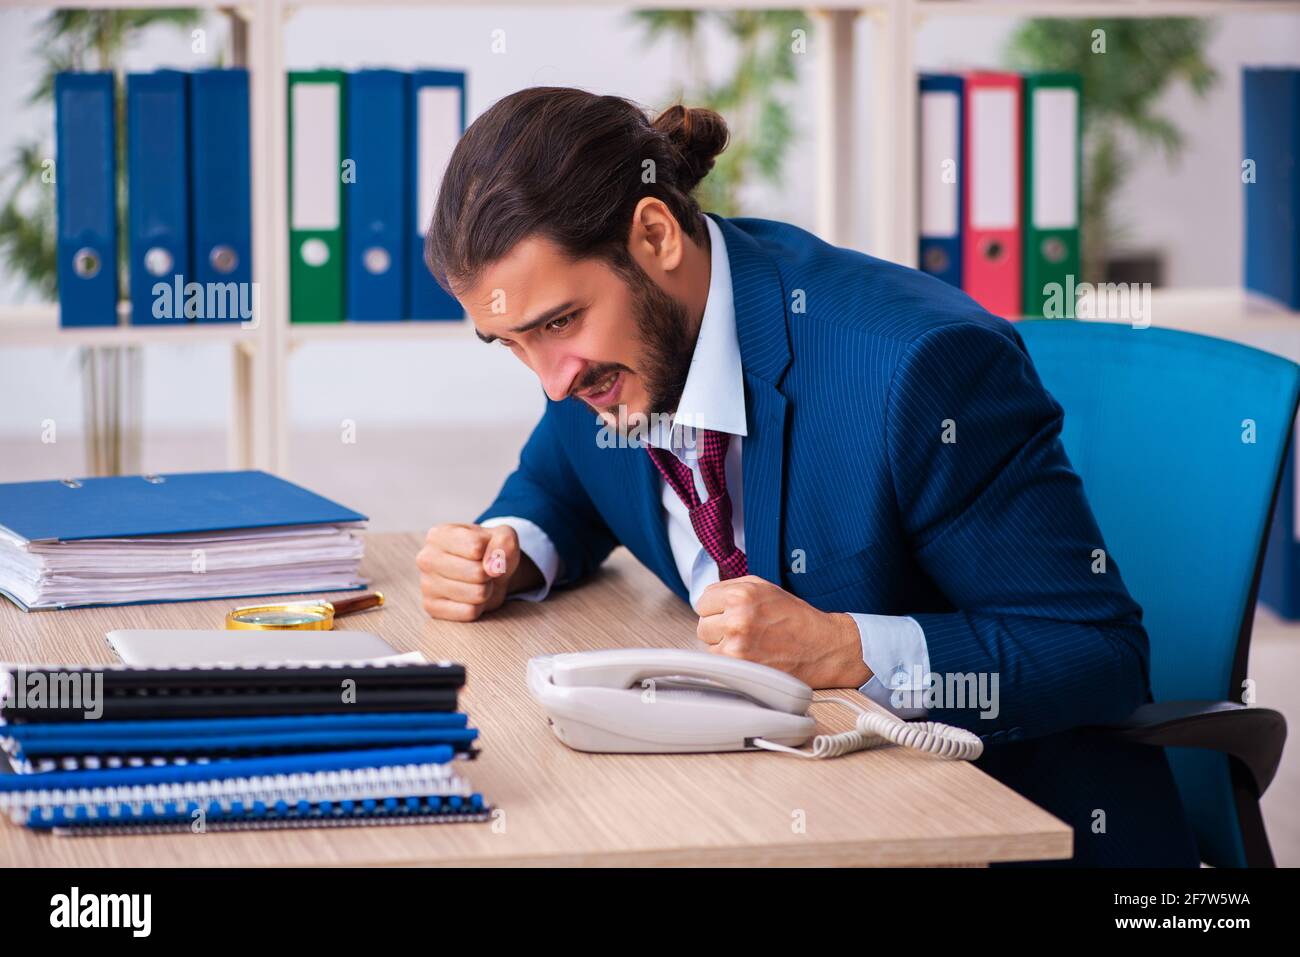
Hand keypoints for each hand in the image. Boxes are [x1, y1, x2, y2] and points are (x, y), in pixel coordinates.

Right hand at [416, 523, 539, 620]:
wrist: (483, 572)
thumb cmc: (489, 550)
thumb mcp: (503, 537)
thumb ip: (504, 542)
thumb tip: (493, 568)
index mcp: (438, 535)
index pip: (476, 546)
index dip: (491, 552)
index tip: (485, 552)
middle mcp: (426, 558)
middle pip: (477, 573)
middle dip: (488, 573)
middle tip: (482, 570)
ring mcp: (425, 585)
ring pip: (477, 594)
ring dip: (486, 590)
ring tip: (477, 582)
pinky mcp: (431, 608)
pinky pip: (470, 612)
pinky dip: (479, 607)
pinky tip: (469, 596)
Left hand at [696, 576, 871, 688]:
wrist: (822, 646)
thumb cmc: (794, 616)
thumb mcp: (763, 587)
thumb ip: (730, 588)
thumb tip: (704, 598)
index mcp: (741, 594)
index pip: (702, 601)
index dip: (715, 607)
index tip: (728, 612)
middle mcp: (737, 619)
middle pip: (702, 626)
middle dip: (718, 627)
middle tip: (742, 628)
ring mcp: (738, 646)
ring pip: (709, 646)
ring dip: (724, 645)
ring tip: (750, 641)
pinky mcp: (742, 668)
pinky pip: (720, 663)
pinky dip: (732, 661)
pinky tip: (752, 654)